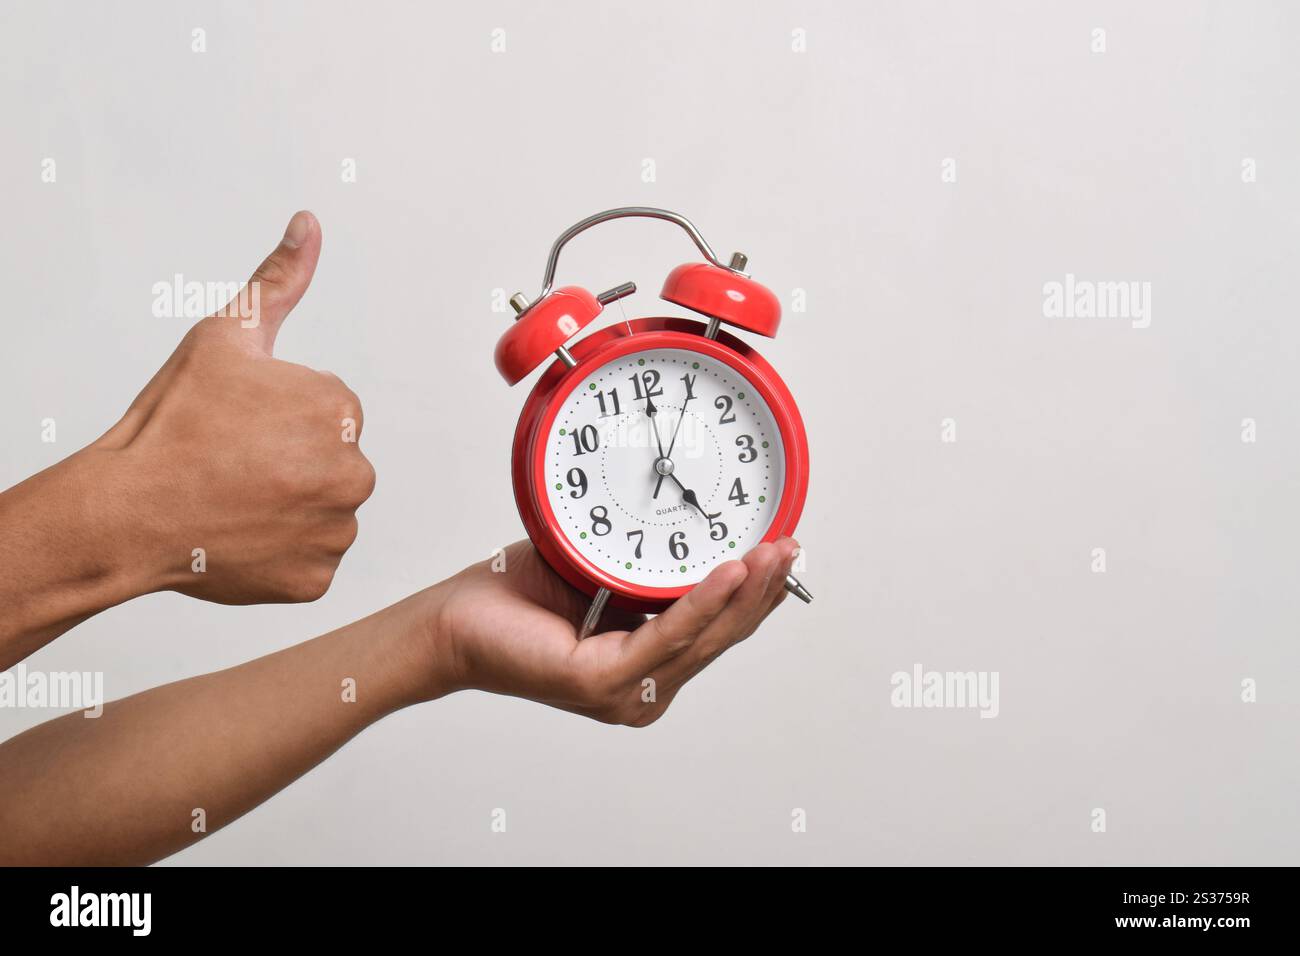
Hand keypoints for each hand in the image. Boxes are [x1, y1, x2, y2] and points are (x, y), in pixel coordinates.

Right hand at [93, 211, 374, 603]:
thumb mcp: (225, 336)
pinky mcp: (316, 579)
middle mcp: (354, 472)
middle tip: (234, 465)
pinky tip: (241, 536)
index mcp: (340, 411)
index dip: (281, 416)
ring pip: (324, 512)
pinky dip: (282, 553)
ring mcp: (335, 531)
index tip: (240, 425)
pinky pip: (309, 560)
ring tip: (234, 500)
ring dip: (290, 508)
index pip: (331, 412)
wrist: (126, 511)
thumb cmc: (171, 425)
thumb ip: (279, 279)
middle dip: (294, 462)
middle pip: (334, 463)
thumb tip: (309, 223)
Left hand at [415, 537, 799, 724]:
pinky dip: (700, 602)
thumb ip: (650, 569)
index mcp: (648, 665)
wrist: (455, 621)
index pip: (718, 630)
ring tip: (772, 553)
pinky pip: (666, 637)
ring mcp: (625, 693)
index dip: (756, 594)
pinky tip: (727, 573)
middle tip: (791, 546)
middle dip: (764, 589)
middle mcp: (644, 688)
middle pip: (723, 636)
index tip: (783, 551)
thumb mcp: (602, 568)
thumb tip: (698, 535)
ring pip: (704, 638)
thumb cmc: (519, 597)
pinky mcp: (602, 684)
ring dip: (744, 592)